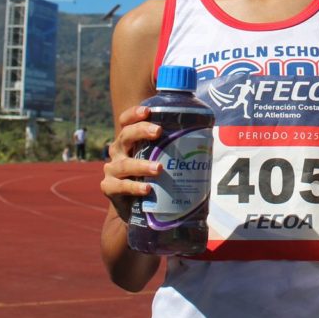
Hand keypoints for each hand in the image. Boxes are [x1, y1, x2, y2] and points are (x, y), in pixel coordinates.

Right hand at [99, 105, 163, 221]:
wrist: (137, 206)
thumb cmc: (151, 175)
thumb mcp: (159, 158)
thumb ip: (174, 147)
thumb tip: (208, 139)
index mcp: (129, 140)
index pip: (126, 121)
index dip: (134, 114)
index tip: (148, 111)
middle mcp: (118, 151)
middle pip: (125, 136)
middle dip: (141, 131)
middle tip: (158, 132)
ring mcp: (112, 170)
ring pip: (124, 164)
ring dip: (142, 164)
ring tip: (159, 168)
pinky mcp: (110, 188)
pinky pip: (121, 186)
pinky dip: (134, 187)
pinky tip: (147, 188)